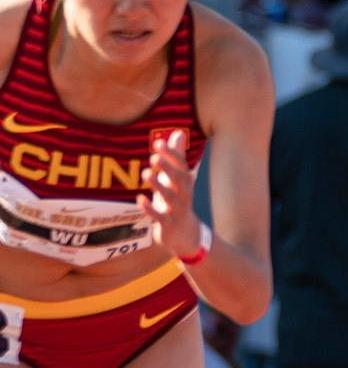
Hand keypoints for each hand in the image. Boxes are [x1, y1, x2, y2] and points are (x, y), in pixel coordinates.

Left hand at [139, 129, 203, 258]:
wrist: (186, 235)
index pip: (181, 166)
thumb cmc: (178, 201)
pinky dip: (150, 208)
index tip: (158, 142)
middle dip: (168, 168)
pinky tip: (140, 199)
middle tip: (154, 156)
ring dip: (158, 185)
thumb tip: (178, 132)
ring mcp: (176, 209)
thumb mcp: (179, 179)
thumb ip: (177, 156)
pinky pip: (159, 216)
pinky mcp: (168, 223)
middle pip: (179, 180)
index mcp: (185, 183)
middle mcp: (184, 195)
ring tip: (146, 173)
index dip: (172, 155)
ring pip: (169, 196)